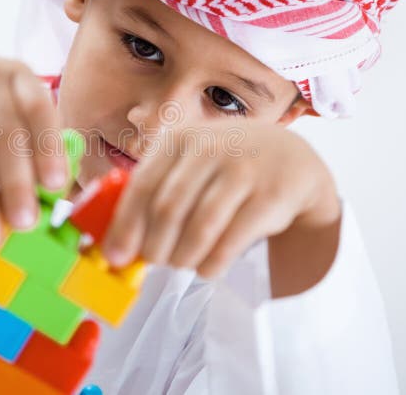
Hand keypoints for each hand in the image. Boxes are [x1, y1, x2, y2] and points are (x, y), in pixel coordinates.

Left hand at [102, 120, 340, 285]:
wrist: (289, 159)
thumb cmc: (224, 168)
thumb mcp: (189, 163)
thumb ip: (154, 193)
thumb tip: (118, 245)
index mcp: (179, 139)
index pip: (142, 186)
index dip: (125, 226)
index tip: (116, 257)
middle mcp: (210, 147)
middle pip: (168, 209)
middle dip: (155, 246)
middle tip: (154, 263)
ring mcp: (243, 169)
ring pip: (200, 227)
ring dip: (183, 257)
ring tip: (181, 264)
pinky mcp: (272, 194)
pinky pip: (232, 240)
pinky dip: (213, 262)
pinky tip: (207, 267)